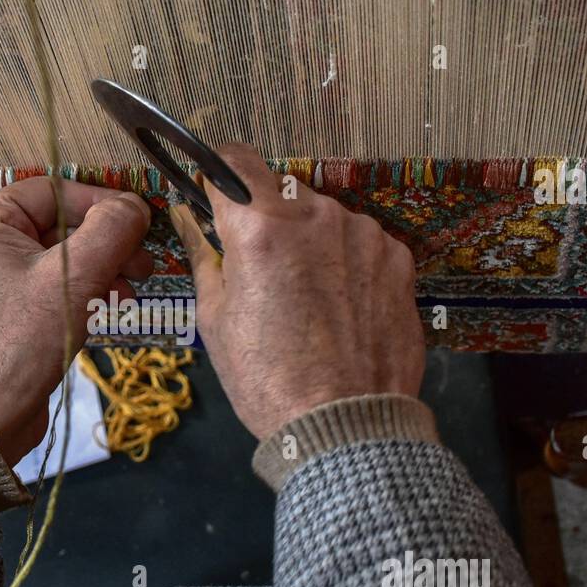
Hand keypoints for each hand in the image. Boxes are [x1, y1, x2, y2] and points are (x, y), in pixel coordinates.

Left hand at [0, 177, 154, 464]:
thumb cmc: (24, 339)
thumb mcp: (74, 277)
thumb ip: (110, 231)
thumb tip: (136, 206)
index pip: (52, 191)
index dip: (99, 201)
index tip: (137, 221)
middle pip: (63, 225)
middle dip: (109, 240)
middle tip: (144, 260)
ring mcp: (2, 280)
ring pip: (68, 257)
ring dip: (107, 266)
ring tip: (136, 285)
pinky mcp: (18, 310)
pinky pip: (61, 285)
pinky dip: (92, 290)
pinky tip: (118, 305)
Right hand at [171, 144, 424, 440]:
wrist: (347, 426)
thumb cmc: (269, 380)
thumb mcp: (216, 319)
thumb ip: (204, 255)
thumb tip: (188, 218)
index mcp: (261, 226)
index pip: (232, 160)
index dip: (218, 178)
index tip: (216, 198)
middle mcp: (317, 214)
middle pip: (280, 191)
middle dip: (266, 220)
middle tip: (260, 272)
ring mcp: (364, 233)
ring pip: (323, 217)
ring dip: (309, 241)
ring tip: (306, 299)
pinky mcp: (398, 257)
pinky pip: (360, 243)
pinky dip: (346, 262)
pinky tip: (340, 308)